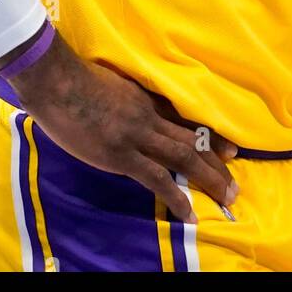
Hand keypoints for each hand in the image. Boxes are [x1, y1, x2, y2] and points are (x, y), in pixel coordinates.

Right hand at [2, 38, 238, 223]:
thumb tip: (126, 110)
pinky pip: (156, 178)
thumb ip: (123, 97)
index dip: (210, 137)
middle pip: (192, 140)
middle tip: (235, 184)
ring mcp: (137, 135)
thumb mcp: (109, 82)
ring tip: (226, 197)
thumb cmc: (73, 78)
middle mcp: (149, 116)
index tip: (230, 151)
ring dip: (208, 179)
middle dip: (216, 164)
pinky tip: (188, 213)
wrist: (56, 81)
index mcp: (145, 98)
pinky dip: (175, 196)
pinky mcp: (121, 155)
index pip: (185, 120)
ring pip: (183, 157)